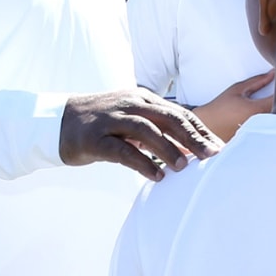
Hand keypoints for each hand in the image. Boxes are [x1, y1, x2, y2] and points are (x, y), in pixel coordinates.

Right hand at [59, 89, 223, 182]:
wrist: (56, 121)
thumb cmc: (101, 124)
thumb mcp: (131, 119)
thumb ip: (157, 129)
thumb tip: (189, 148)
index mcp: (142, 99)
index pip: (179, 112)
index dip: (200, 130)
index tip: (218, 147)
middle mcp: (129, 105)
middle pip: (168, 118)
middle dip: (193, 137)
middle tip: (212, 156)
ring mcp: (111, 120)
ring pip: (147, 131)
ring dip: (168, 148)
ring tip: (184, 167)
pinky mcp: (94, 138)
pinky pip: (122, 150)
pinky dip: (142, 163)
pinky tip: (157, 176)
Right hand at [191, 71, 274, 141]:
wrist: (206, 127)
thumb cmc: (220, 108)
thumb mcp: (237, 90)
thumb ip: (257, 81)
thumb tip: (273, 73)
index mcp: (257, 109)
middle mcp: (261, 122)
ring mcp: (259, 133)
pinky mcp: (257, 139)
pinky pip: (272, 130)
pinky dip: (274, 124)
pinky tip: (272, 118)